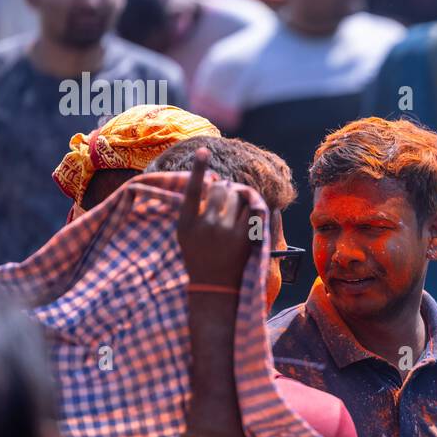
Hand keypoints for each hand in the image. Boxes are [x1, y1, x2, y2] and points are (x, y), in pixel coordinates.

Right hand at [177, 146, 252, 288]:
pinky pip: (251, 210)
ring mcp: (226, 232)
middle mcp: (205, 226)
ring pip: (236, 197)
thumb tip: (212, 182)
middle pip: (219, 190)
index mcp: (186, 224)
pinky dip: (250, 206)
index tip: (203, 151)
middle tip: (224, 193)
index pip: (192, 190)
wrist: (214, 286)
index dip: (199, 169)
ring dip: (237, 196)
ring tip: (232, 205)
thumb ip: (194, 210)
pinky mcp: (244, 238)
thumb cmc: (197, 256)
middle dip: (224, 188)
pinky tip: (246, 208)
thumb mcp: (185, 234)